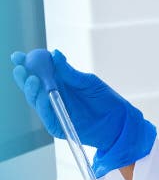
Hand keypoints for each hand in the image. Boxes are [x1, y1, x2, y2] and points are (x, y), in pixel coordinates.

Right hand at [10, 49, 156, 177]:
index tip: (18, 56)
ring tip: (31, 78)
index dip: (27, 65)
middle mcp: (53, 97)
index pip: (38, 73)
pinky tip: (42, 94)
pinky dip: (43, 104)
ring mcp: (54, 111)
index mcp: (59, 84)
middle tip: (20, 65)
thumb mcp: (88, 82)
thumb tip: (55, 54)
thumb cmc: (105, 100)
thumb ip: (70, 72)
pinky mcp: (57, 125)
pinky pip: (46, 114)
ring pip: (36, 100)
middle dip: (24, 76)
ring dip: (32, 89)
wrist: (119, 122)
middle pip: (32, 86)